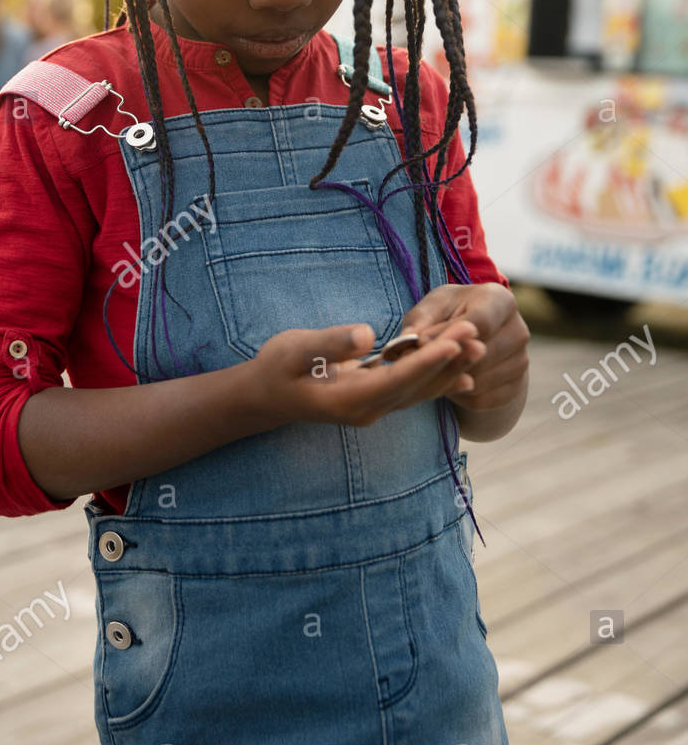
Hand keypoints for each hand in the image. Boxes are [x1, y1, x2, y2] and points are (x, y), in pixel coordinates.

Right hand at [251, 319, 485, 429]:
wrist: (266, 397)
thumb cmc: (276, 369)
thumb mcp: (293, 350)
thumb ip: (330, 343)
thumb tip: (367, 336)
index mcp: (347, 399)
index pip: (396, 379)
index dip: (426, 360)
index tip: (453, 341)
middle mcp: (367, 410)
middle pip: (416, 387)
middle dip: (448, 362)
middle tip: (476, 334)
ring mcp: (373, 410)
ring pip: (421, 391)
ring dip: (450, 369)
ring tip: (479, 345)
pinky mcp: (377, 401)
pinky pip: (414, 391)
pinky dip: (439, 378)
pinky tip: (464, 368)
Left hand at [400, 282, 529, 413]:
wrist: (476, 338)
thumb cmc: (449, 315)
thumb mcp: (432, 309)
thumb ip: (421, 322)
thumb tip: (413, 341)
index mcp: (500, 300)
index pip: (480, 322)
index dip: (449, 334)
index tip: (421, 341)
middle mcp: (519, 330)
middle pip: (481, 355)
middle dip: (447, 360)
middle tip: (422, 361)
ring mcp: (522, 361)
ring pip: (479, 381)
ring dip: (451, 380)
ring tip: (435, 370)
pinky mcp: (516, 388)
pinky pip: (481, 400)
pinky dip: (460, 397)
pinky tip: (450, 382)